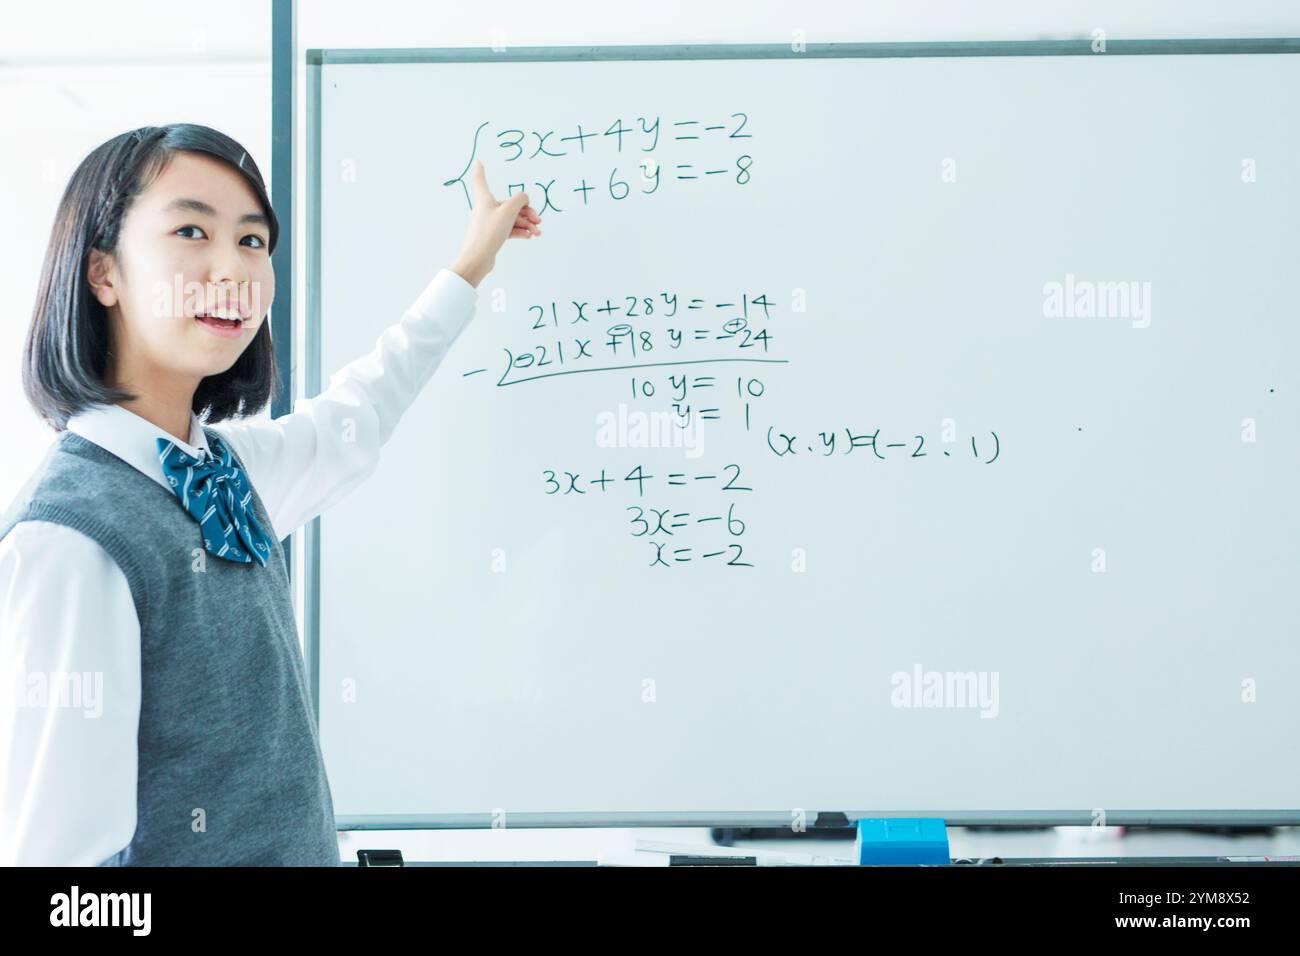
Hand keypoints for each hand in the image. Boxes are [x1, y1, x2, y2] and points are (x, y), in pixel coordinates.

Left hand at [450, 158, 541, 286]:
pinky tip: (530, 235)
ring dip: (526, 223)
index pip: (480, 180)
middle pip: (508, 204)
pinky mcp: (493, 235)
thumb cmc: (489, 233)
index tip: (479, 160)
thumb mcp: (508, 211)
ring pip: (511, 218)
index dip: (480, 170)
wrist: (478, 259)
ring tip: (537, 232)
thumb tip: (524, 198)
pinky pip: (510, 229)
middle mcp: (486, 209)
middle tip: (538, 220)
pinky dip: (520, 231)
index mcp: (485, 199)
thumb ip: (520, 200)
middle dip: (525, 211)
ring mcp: (490, 223)